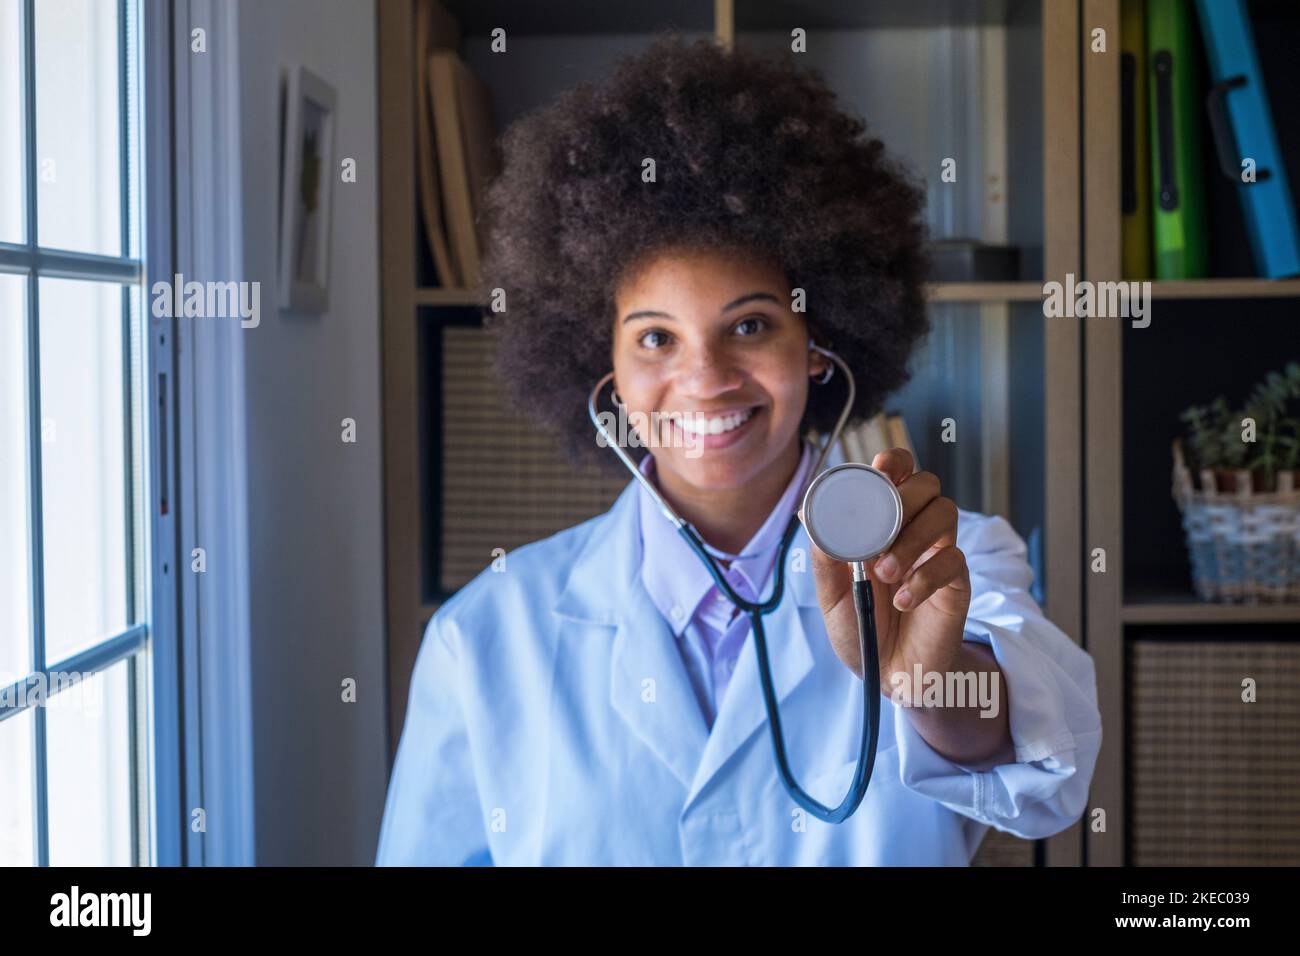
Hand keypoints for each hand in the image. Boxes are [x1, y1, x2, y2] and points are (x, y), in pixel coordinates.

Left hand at [802, 448, 971, 700]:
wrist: (888, 674)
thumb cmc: (861, 627)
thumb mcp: (831, 594)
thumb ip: (825, 555)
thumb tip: (808, 513)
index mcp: (881, 523)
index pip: (898, 475)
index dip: (895, 462)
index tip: (881, 467)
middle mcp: (913, 531)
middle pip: (926, 486)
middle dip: (904, 499)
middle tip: (881, 530)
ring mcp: (937, 554)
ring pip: (945, 514)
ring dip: (912, 539)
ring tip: (885, 572)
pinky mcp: (956, 582)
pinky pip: (953, 560)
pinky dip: (924, 577)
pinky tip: (903, 601)